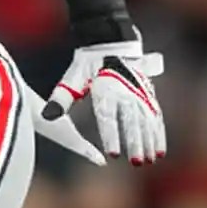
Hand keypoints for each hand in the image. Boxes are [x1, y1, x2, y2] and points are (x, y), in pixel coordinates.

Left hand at [42, 37, 164, 164]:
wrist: (111, 44)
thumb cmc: (87, 66)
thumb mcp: (72, 79)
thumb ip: (61, 99)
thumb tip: (47, 115)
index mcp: (105, 90)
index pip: (109, 118)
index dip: (111, 136)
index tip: (113, 154)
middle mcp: (125, 94)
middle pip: (132, 123)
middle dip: (135, 143)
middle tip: (135, 163)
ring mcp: (140, 95)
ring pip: (147, 123)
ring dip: (150, 143)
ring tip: (149, 161)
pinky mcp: (148, 97)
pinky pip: (156, 118)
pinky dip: (159, 135)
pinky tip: (159, 151)